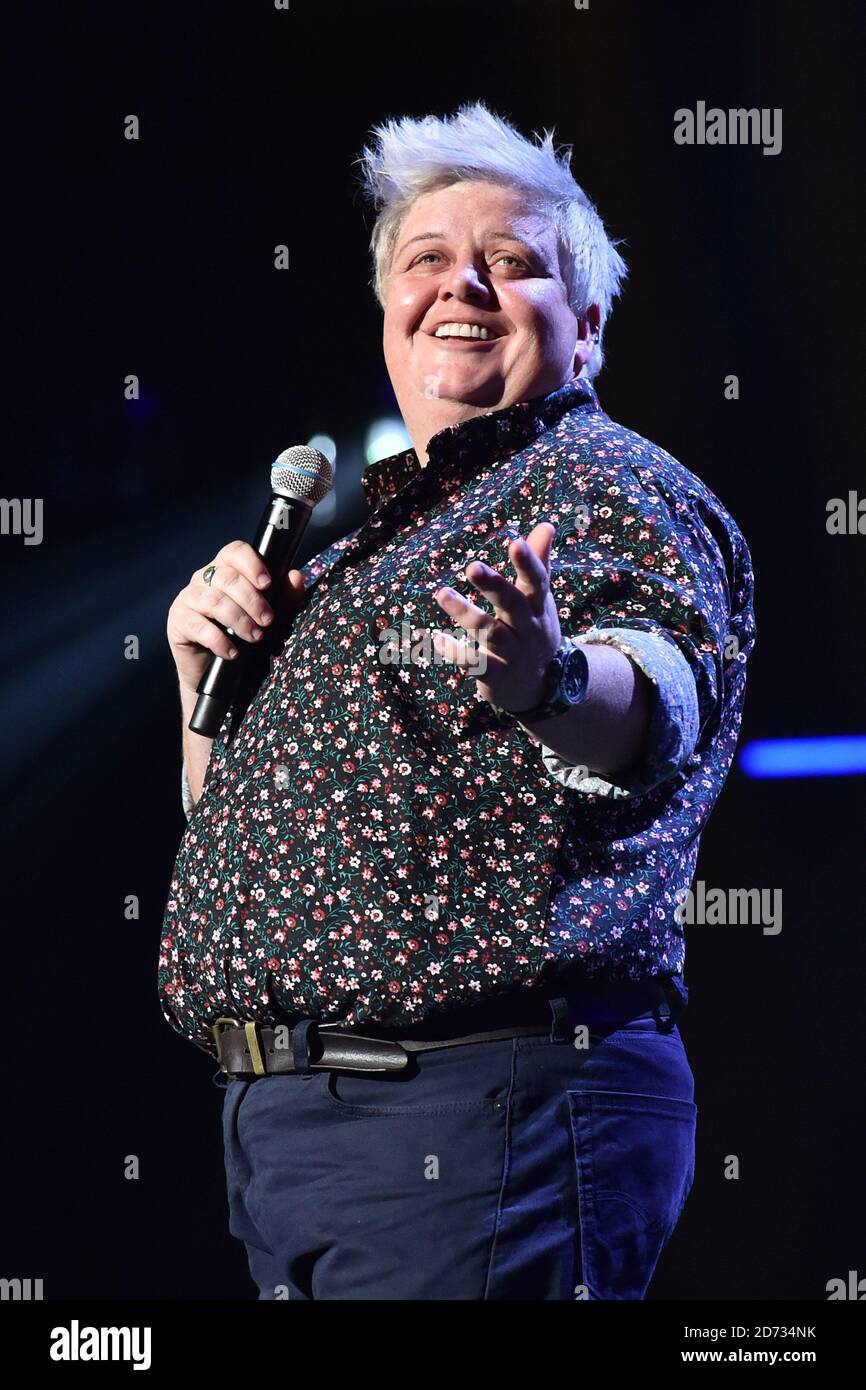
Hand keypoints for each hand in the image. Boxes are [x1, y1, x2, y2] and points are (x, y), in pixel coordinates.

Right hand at [167, 539, 305, 694]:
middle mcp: (203, 578)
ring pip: (213, 600)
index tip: (267, 584)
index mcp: (226, 569)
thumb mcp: (269, 617)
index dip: (252, 564)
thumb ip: (284, 597)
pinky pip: (198, 626)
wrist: (218, 673)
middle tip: (268, 620)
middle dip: (252, 600)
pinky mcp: (178, 622)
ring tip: (255, 637)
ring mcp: (188, 599)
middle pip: (227, 577)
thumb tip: (296, 576)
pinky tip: (232, 652)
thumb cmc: (244, 637)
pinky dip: (219, 640)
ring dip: (239, 620)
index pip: (235, 551)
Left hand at [432, 522, 561, 713]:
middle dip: (494, 586)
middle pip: (512, 604)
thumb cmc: (536, 632)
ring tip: (441, 593)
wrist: (544, 689)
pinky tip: (438, 639)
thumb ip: (539, 562)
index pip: (537, 581)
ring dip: (465, 613)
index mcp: (537, 606)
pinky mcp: (495, 675)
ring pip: (490, 632)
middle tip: (471, 566)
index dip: (528, 563)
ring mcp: (511, 653)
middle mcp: (527, 628)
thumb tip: (546, 524)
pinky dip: (456, 652)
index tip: (515, 542)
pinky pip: (475, 663)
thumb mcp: (540, 600)